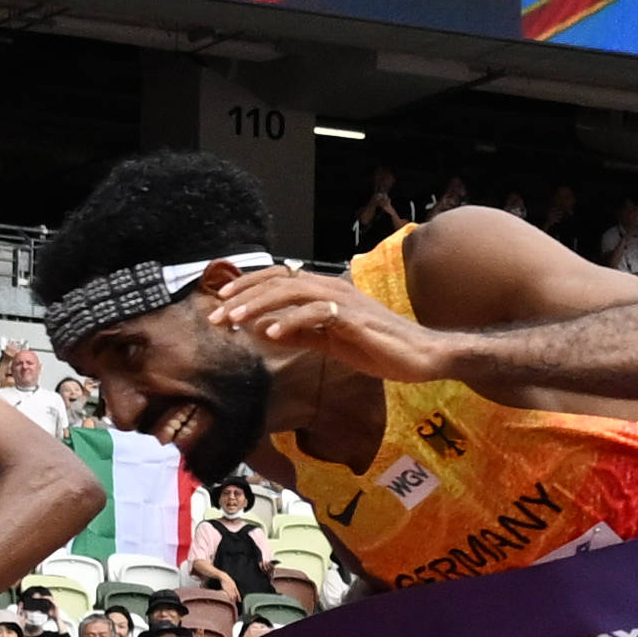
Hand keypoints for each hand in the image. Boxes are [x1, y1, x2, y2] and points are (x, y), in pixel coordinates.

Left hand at [205, 264, 453, 377]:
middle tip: (216, 316)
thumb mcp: (330, 341)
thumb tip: (266, 331)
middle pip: (278, 281)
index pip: (279, 280)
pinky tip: (269, 333)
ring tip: (233, 320)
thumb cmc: (379, 347)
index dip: (248, 288)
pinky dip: (290, 321)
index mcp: (325, 291)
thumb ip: (301, 334)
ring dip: (258, 305)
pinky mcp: (354, 319)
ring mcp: (344, 301)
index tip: (222, 304)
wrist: (421, 356)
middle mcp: (332, 288)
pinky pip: (316, 314)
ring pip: (292, 291)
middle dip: (243, 297)